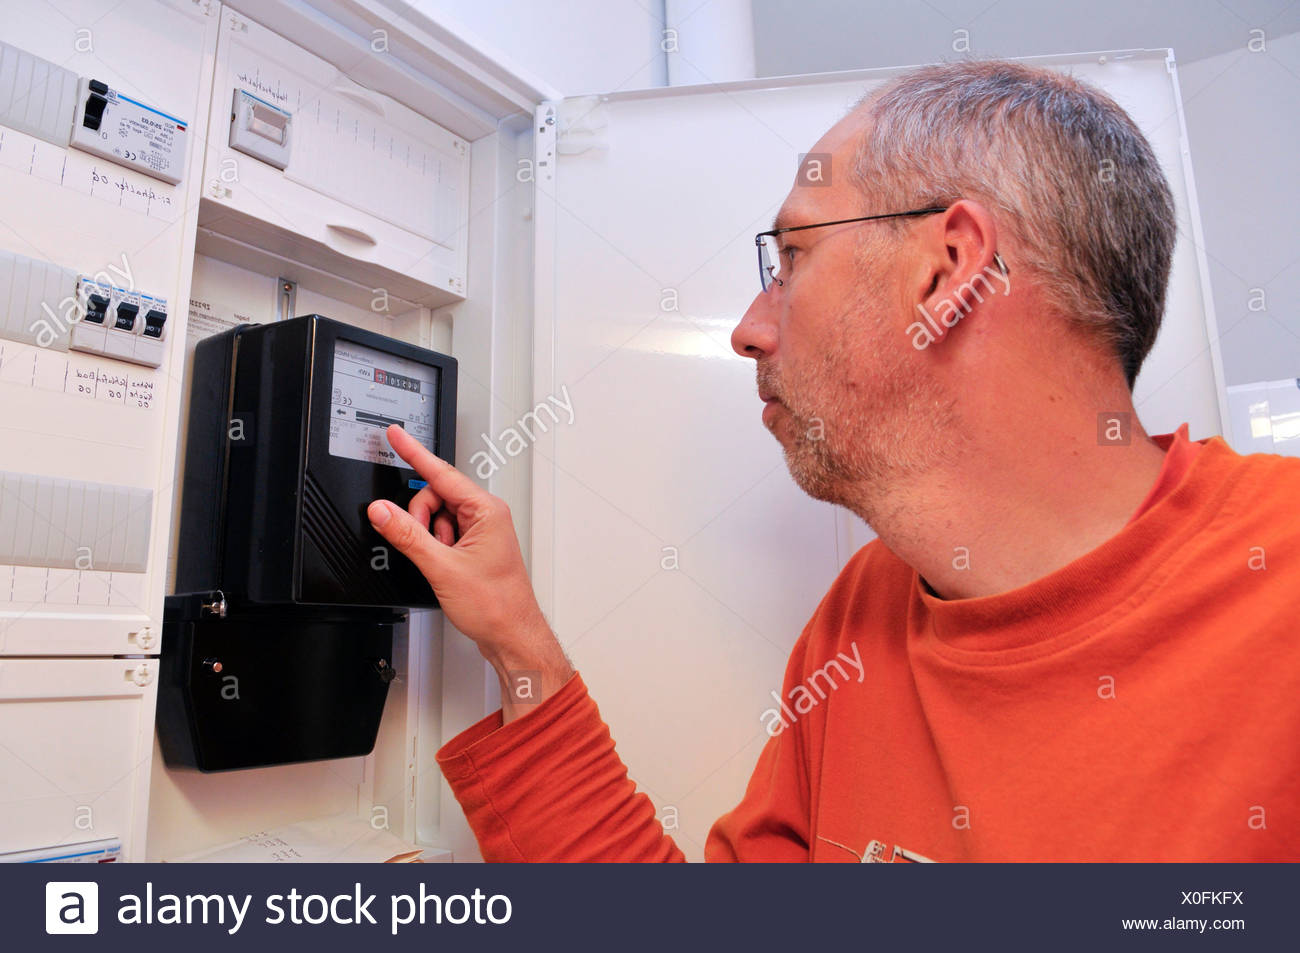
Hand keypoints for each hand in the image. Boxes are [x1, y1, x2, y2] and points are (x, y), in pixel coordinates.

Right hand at [367, 425, 571, 720]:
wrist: (511, 634)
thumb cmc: (495, 604)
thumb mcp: (442, 568)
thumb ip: (408, 536)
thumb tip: (382, 511)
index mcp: (485, 510)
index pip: (441, 473)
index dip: (414, 452)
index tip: (396, 434)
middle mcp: (486, 516)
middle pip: (434, 496)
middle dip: (421, 518)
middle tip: (427, 547)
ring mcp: (481, 532)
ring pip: (436, 517)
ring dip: (429, 538)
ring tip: (443, 563)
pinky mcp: (474, 548)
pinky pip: (443, 535)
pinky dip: (436, 548)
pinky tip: (444, 567)